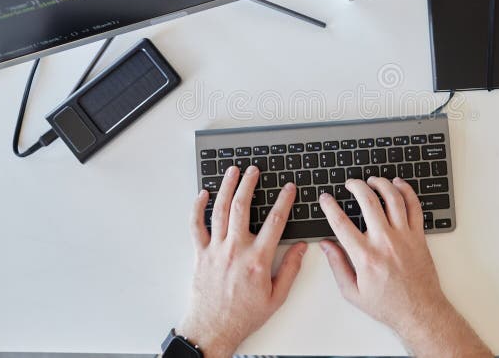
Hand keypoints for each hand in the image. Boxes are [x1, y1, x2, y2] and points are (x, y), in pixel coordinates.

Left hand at [177, 166, 306, 357]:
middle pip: (243, 207)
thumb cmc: (244, 315)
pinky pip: (196, 226)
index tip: (289, 188)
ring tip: (233, 172)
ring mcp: (216, 250)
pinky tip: (204, 195)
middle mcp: (235, 250)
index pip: (275, 221)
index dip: (284, 201)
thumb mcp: (277, 296)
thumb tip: (302, 248)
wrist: (213, 328)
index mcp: (257, 259)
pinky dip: (198, 208)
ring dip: (227, 187)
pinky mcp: (201, 254)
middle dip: (249, 184)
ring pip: (220, 210)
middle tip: (254, 170)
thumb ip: (291, 269)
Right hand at [318, 177, 491, 357]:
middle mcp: (385, 242)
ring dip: (380, 184)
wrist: (419, 312)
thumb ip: (337, 265)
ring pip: (392, 198)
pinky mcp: (419, 236)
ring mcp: (404, 237)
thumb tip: (326, 245)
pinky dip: (406, 191)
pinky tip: (398, 185)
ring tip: (372, 180)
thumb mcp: (353, 292)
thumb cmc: (387, 305)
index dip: (330, 206)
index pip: (341, 222)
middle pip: (368, 201)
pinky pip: (414, 206)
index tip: (325, 198)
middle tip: (350, 183)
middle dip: (355, 186)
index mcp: (365, 256)